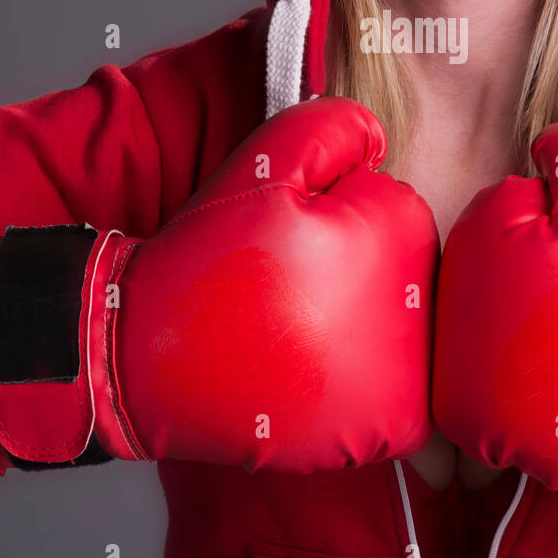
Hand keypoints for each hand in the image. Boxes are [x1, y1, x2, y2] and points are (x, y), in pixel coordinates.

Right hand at [0, 97, 439, 475]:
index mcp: (399, 231)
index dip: (340, 217)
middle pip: (408, 274)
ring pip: (406, 336)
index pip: (398, 210)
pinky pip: (399, 399)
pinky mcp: (380, 431)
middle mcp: (415, 309)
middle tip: (288, 287)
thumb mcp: (267, 158)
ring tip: (293, 328)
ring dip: (364, 329)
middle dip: (359, 271)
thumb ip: (337, 127)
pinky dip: (362, 388)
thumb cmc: (206, 256)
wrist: (142, 355)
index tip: (293, 239)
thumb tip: (382, 139)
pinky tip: (308, 372)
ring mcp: (402, 378)